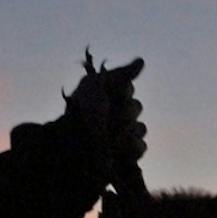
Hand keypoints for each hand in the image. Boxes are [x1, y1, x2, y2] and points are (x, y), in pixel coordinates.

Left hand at [61, 56, 146, 181]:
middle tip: (107, 118)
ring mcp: (120, 136)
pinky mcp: (125, 156)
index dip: (122, 91)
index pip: (129, 88)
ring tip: (109, 136)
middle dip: (123, 112)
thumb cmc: (82, 112)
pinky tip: (117, 148)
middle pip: (137, 107)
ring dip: (126, 130)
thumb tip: (142, 61)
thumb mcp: (97, 85)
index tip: (108, 95)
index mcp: (106, 98)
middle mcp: (113, 115)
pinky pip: (141, 147)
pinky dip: (131, 147)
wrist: (74, 145)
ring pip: (141, 128)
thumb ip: (121, 73)